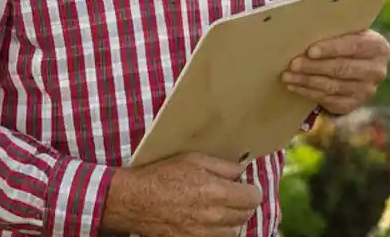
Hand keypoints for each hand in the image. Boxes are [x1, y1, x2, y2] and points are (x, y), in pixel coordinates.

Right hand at [100, 152, 261, 236]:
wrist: (136, 200)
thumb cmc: (163, 175)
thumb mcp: (194, 159)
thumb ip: (223, 166)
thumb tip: (242, 172)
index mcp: (217, 192)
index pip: (253, 198)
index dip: (251, 190)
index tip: (244, 186)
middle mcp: (215, 217)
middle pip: (246, 215)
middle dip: (243, 204)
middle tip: (232, 195)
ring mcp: (205, 234)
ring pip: (236, 232)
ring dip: (233, 220)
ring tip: (221, 209)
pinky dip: (220, 232)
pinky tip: (210, 221)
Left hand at [280, 29, 389, 115]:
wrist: (357, 64)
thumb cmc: (346, 42)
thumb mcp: (347, 33)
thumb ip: (335, 31)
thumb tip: (304, 32)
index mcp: (378, 47)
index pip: (353, 46)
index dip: (331, 49)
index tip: (310, 51)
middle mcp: (377, 71)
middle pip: (341, 69)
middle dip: (314, 67)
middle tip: (293, 65)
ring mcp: (367, 90)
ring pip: (332, 86)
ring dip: (307, 82)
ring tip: (287, 76)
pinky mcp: (355, 105)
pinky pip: (329, 100)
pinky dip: (309, 93)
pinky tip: (295, 86)